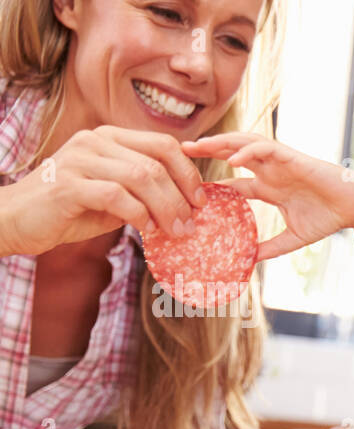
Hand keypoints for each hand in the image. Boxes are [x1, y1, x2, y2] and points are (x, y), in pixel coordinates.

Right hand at [0, 126, 204, 256]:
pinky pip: (117, 195)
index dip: (188, 172)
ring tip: (175, 230)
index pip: (163, 144)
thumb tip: (188, 204)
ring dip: (165, 208)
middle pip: (156, 163)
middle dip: (181, 197)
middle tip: (190, 224)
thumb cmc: (71, 209)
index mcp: (110, 138)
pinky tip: (145, 229)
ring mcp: (80, 159)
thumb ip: (144, 191)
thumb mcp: (115, 195)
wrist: (18, 219)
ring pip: (141, 178)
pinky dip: (138, 214)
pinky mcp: (68, 184)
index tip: (200, 201)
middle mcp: (95, 141)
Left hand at [181, 133, 353, 259]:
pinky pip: (265, 148)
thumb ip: (270, 248)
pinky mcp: (291, 157)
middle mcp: (269, 171)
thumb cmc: (327, 218)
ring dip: (220, 143)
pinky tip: (233, 159)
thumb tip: (247, 263)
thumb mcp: (292, 239)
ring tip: (198, 146)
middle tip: (179, 151)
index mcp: (268, 188)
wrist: (352, 207)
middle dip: (206, 151)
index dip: (211, 185)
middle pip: (230, 154)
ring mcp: (279, 162)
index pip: (232, 182)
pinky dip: (248, 151)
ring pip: (243, 144)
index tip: (186, 189)